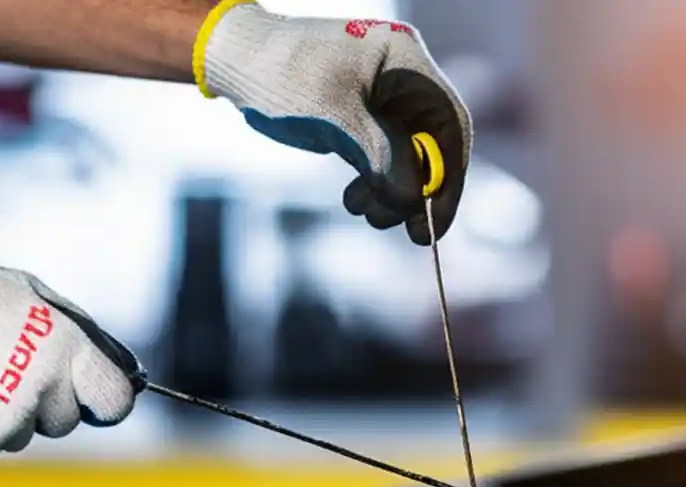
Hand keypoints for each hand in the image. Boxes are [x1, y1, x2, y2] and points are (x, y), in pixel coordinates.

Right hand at [0, 244, 142, 473]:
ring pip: (26, 437)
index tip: (94, 398)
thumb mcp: (38, 297)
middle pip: (67, 421)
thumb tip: (133, 371)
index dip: (106, 400)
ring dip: (8, 417)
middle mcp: (44, 388)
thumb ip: (87, 336)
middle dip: (49, 404)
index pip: (117, 400)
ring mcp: (8, 421)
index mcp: (67, 348)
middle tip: (11, 373)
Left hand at [194, 0, 472, 244]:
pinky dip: (375, 184)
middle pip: (433, 146)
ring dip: (392, 193)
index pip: (450, 125)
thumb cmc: (283, 75)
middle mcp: (403, 80)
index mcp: (407, 63)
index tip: (434, 222)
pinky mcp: (363, 118)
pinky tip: (354, 198)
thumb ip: (381, 156)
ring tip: (362, 209)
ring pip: (408, 158)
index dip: (449, 178)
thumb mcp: (335, 116)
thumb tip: (415, 201)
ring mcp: (383, 100)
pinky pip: (384, 158)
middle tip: (406, 230)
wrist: (236, 58)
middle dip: (418, 191)